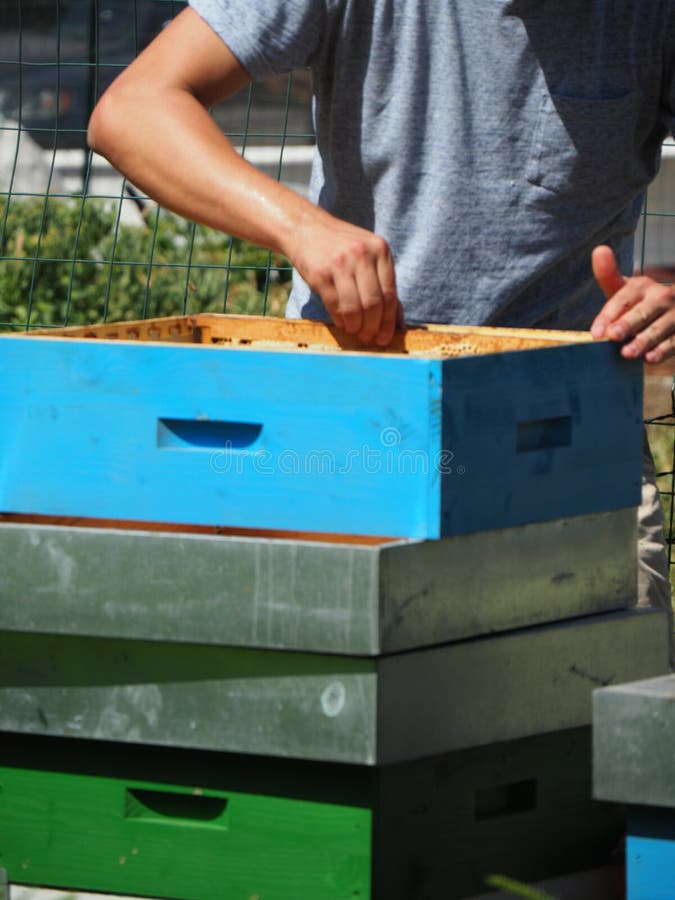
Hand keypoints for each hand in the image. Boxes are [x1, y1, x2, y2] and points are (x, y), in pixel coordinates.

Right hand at [289, 211, 402, 345]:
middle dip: (372, 328)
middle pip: (374, 304)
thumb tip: (398, 324)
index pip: (390, 294)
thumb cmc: (341, 248)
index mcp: (380, 249)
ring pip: (354, 308)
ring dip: (355, 327)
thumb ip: (384, 284)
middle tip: (368, 338)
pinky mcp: (321, 274)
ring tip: (354, 331)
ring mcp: (340, 263)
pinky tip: (342, 322)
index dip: (388, 321)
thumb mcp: (367, 256)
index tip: (385, 338)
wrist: (305, 228)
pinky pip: (335, 306)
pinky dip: (340, 320)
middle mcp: (362, 254)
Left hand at [590, 245, 674, 362]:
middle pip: (643, 312)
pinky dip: (663, 350)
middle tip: (613, 336)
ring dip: (644, 340)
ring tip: (628, 353)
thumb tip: (599, 250)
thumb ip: (608, 276)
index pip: (623, 299)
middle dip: (628, 324)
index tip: (596, 332)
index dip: (608, 315)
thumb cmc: (638, 303)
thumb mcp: (623, 290)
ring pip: (660, 328)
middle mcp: (661, 297)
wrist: (668, 313)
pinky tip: (650, 358)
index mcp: (642, 286)